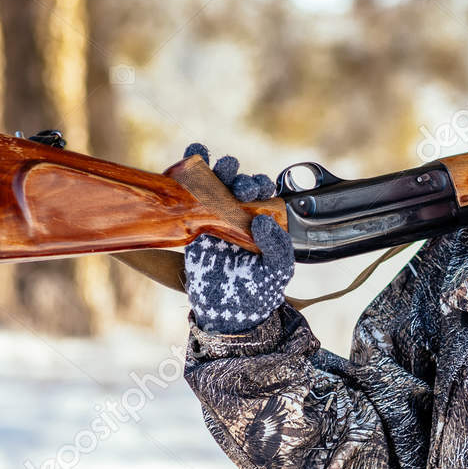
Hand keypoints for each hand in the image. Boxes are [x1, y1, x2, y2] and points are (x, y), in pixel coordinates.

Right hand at [180, 143, 294, 333]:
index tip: (259, 189)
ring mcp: (215, 218)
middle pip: (239, 187)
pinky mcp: (193, 224)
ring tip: (223, 168)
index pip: (263, 195)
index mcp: (262, 222)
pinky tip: (193, 153)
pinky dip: (190, 170)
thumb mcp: (277, 271)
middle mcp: (239, 217)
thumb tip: (262, 221)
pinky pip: (191, 195)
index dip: (260, 186)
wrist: (227, 315)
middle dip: (241, 180)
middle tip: (242, 189)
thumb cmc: (256, 293)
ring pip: (216, 185)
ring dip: (220, 170)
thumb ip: (277, 247)